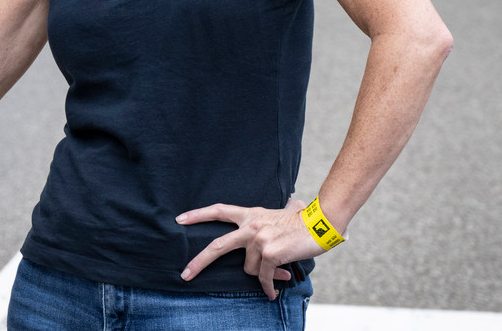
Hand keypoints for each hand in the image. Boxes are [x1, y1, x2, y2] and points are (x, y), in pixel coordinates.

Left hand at [176, 199, 322, 299]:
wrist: (321, 223)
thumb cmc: (302, 221)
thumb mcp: (279, 215)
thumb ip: (269, 223)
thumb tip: (269, 238)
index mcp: (250, 214)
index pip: (219, 210)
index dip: (199, 215)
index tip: (180, 219)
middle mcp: (251, 225)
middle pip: (217, 245)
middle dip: (199, 262)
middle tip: (185, 275)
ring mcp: (259, 239)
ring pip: (249, 269)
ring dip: (261, 276)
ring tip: (275, 274)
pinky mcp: (270, 253)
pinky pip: (263, 278)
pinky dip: (268, 287)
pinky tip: (273, 291)